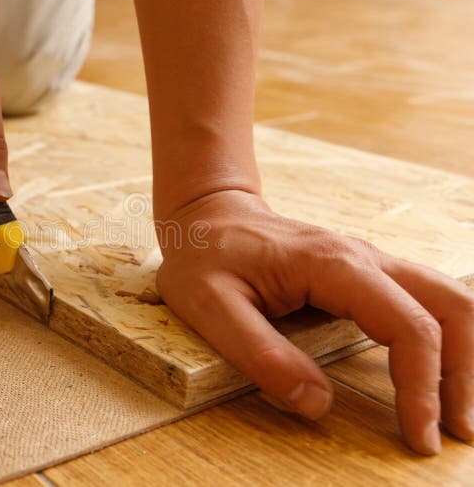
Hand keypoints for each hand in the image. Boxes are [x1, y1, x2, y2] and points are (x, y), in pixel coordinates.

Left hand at [156, 189, 473, 454]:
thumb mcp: (209, 306)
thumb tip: (317, 404)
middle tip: (456, 430)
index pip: (408, 325)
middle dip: (463, 372)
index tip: (419, 436)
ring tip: (455, 410)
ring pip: (447, 299)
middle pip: (450, 305)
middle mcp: (364, 257)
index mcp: (332, 265)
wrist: (206, 215)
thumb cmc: (203, 257)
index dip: (422, 385)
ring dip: (461, 354)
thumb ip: (260, 354)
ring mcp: (368, 261)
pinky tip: (437, 372)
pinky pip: (423, 300)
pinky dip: (443, 338)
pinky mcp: (364, 273)